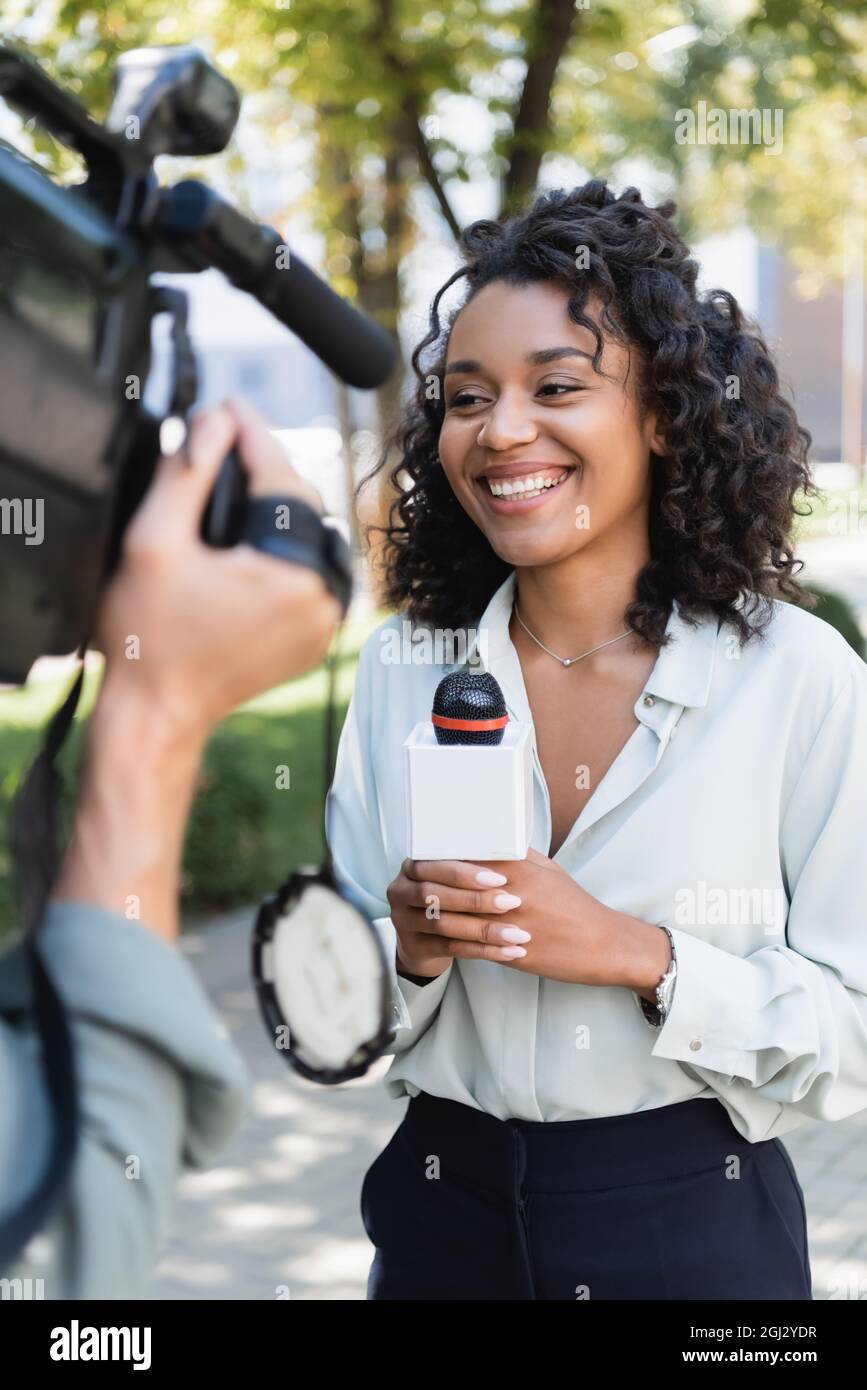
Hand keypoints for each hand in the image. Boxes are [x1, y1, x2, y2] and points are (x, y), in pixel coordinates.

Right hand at [92, 397, 341, 736]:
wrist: (158, 713)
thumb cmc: (148, 639)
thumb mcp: (152, 542)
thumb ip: (185, 471)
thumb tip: (216, 420)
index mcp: (292, 573)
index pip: (278, 475)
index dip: (249, 432)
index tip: (228, 405)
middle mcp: (323, 597)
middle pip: (301, 503)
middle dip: (263, 467)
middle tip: (224, 439)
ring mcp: (324, 623)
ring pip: (310, 537)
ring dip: (276, 506)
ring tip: (235, 482)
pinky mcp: (316, 639)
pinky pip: (311, 573)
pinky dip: (285, 548)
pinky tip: (248, 534)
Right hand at [387, 856, 532, 979]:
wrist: (426, 940)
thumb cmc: (451, 898)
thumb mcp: (456, 879)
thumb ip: (475, 863)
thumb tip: (516, 852)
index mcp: (412, 865)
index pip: (436, 865)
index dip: (466, 873)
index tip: (501, 878)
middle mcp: (401, 891)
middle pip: (434, 894)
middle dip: (476, 899)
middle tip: (511, 902)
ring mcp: (403, 921)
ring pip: (443, 924)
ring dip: (484, 929)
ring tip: (516, 933)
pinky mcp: (414, 947)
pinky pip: (450, 948)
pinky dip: (482, 950)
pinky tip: (508, 951)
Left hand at [389, 848, 669, 988]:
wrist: (603, 945)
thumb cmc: (575, 905)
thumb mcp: (549, 870)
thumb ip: (517, 854)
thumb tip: (493, 840)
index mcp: (519, 869)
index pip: (467, 859)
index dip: (440, 861)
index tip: (419, 860)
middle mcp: (513, 894)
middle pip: (456, 889)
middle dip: (429, 888)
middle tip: (409, 887)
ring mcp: (512, 926)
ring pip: (459, 921)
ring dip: (437, 918)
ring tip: (419, 914)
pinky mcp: (513, 954)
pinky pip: (475, 949)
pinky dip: (455, 943)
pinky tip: (441, 939)